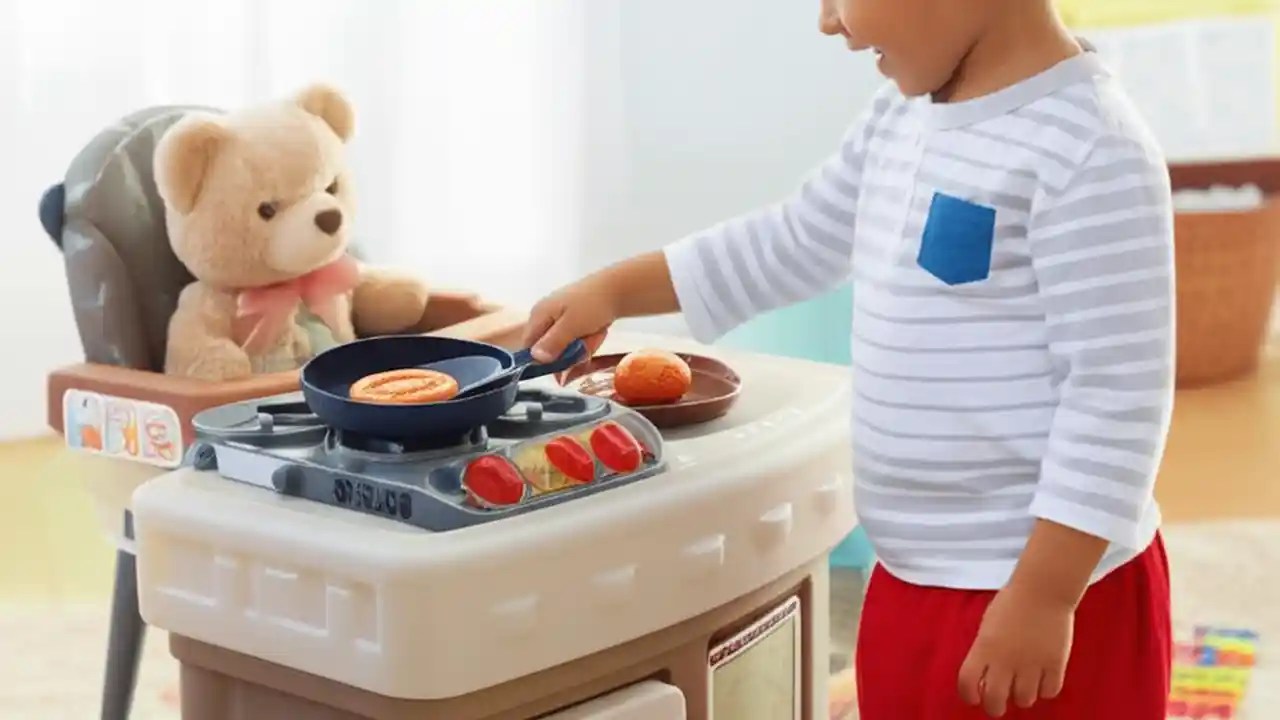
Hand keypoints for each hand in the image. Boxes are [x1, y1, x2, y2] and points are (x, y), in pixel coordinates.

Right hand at [524, 278, 616, 362]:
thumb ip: (553, 343)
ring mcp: (560, 318)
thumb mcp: (572, 325)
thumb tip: (535, 358)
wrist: (619, 288)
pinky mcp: (573, 320)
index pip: (529, 346)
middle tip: (587, 342)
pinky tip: (599, 331)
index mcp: (539, 314)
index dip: (542, 361)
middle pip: (549, 349)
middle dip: (570, 352)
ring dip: (583, 346)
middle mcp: (545, 316)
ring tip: (596, 333)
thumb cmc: (593, 303)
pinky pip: (576, 340)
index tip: (561, 367)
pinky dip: (588, 340)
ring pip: (566, 347)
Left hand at [958, 584, 1073, 716]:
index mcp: (984, 648)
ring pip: (1024, 700)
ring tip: (1024, 683)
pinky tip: (1043, 678)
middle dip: (995, 707)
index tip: (973, 697)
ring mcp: (1031, 664)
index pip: (967, 683)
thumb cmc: (1012, 603)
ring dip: (1022, 695)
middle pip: (995, 701)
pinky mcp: (1055, 664)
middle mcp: (1005, 660)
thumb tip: (983, 677)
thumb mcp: (987, 626)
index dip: (968, 695)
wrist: (1043, 589)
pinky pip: (1049, 692)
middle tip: (999, 703)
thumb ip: (984, 652)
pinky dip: (1045, 689)